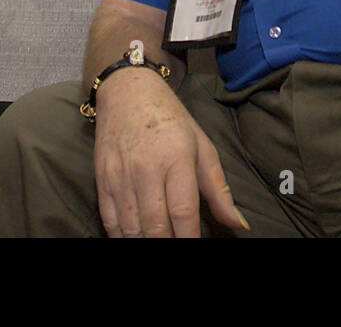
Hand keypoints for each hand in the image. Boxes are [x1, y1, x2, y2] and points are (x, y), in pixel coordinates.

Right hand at [93, 67, 246, 236]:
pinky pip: (109, 221)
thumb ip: (219, 190)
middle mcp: (147, 169)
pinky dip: (122, 237)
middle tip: (177, 246)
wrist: (127, 91)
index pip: (184, 213)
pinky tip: (135, 239)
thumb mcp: (202, 146)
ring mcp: (121, 176)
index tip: (195, 248)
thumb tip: (239, 225)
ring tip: (159, 243)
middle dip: (168, 245)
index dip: (190, 240)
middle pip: (157, 227)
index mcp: (177, 159)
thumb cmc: (170, 119)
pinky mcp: (101, 179)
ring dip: (146, 243)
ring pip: (132, 229)